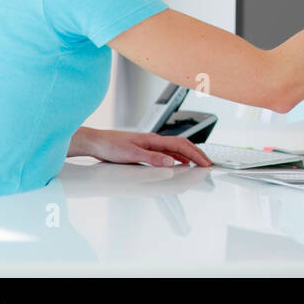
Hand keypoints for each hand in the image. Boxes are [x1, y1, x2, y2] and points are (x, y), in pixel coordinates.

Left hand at [69, 127, 211, 167]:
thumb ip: (152, 158)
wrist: (95, 142)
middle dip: (197, 154)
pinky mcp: (144, 150)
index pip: (181, 145)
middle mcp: (154, 141)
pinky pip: (166, 153)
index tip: (205, 162)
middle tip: (208, 163)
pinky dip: (177, 158)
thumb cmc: (110, 145)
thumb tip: (171, 163)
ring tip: (198, 164)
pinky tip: (178, 163)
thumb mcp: (131, 154)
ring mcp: (150, 145)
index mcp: (153, 140)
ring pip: (175, 149)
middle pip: (182, 145)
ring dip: (188, 156)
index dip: (196, 154)